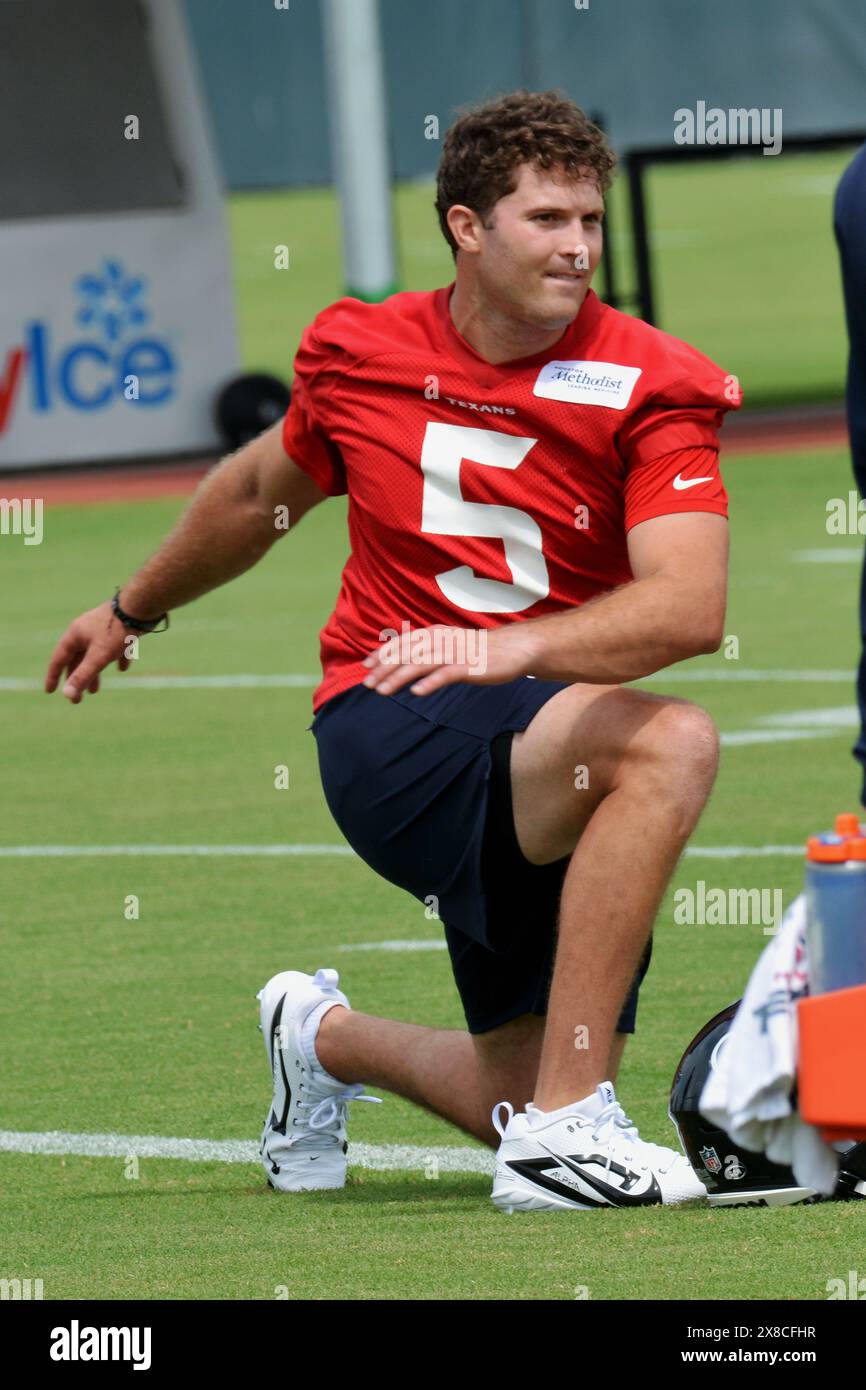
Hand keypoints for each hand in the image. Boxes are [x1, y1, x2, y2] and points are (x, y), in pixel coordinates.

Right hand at [44, 600, 134, 703]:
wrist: (141, 605)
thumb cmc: (117, 630)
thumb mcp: (99, 656)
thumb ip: (83, 675)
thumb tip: (67, 695)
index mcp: (75, 634)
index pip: (59, 658)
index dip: (54, 676)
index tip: (50, 691)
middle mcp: (86, 630)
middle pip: (76, 659)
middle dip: (76, 680)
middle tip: (77, 700)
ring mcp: (103, 628)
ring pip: (94, 655)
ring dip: (94, 673)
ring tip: (95, 690)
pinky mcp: (119, 628)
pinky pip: (115, 647)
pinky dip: (116, 659)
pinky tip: (123, 668)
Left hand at [360, 622, 540, 696]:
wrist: (511, 649)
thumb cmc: (477, 650)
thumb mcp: (448, 645)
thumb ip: (428, 651)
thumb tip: (404, 663)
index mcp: (434, 634)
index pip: (402, 643)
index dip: (382, 653)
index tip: (365, 666)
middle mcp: (441, 641)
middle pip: (407, 654)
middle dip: (384, 668)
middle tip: (367, 684)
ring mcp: (454, 653)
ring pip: (421, 664)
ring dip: (399, 677)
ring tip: (383, 691)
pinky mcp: (469, 667)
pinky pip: (446, 674)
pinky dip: (430, 683)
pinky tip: (416, 693)